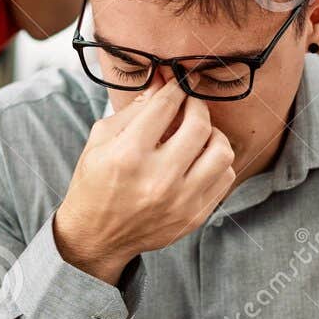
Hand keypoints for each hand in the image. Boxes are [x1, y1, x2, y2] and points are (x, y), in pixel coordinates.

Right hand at [52, 79, 235, 284]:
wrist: (96, 237)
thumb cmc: (94, 183)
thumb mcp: (101, 141)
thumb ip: (133, 110)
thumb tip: (162, 83)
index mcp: (128, 155)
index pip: (166, 106)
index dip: (176, 87)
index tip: (179, 81)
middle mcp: (157, 179)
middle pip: (199, 125)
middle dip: (196, 105)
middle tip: (189, 104)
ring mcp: (180, 201)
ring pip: (222, 152)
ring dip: (213, 134)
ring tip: (198, 133)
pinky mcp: (194, 216)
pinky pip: (224, 178)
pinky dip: (216, 162)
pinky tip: (200, 159)